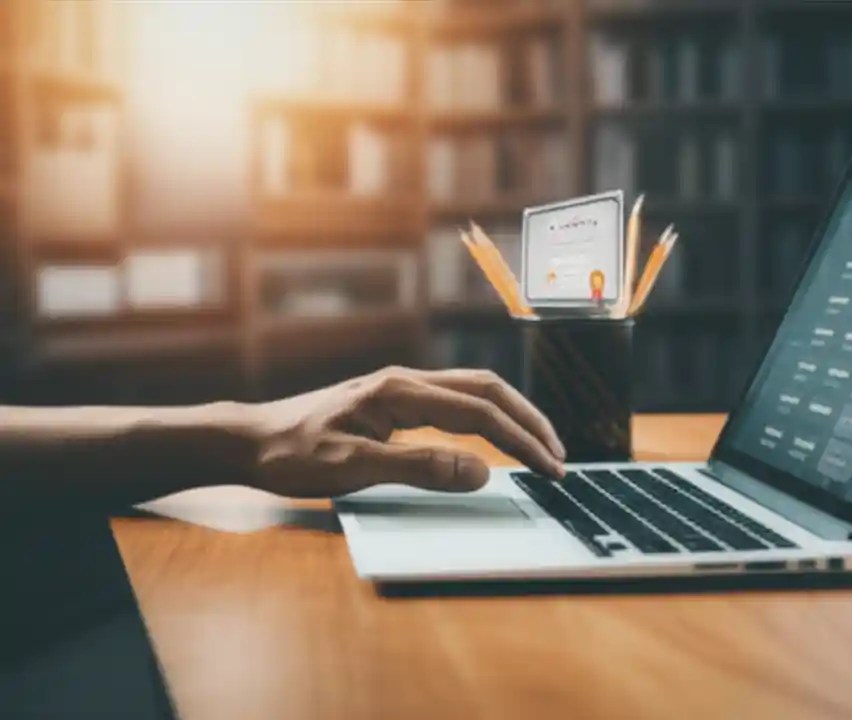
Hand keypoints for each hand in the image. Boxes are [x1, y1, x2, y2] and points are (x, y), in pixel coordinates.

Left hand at [248, 367, 565, 497]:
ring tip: (539, 444)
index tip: (549, 469)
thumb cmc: (291, 455)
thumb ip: (418, 468)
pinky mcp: (394, 401)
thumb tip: (481, 472)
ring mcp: (400, 388)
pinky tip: (494, 436)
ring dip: (512, 415)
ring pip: (474, 390)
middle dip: (529, 420)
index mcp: (400, 392)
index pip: (479, 412)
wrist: (248, 440)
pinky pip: (456, 401)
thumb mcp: (351, 468)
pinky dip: (488, 416)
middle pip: (487, 389)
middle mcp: (406, 381)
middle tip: (559, 454)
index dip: (520, 441)